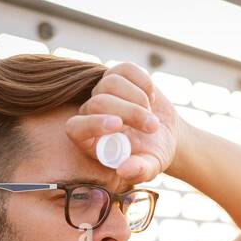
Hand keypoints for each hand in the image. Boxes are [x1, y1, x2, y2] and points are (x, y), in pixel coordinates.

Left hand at [65, 61, 185, 182]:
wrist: (165, 133)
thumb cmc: (152, 153)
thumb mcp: (150, 166)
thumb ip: (139, 171)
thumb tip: (125, 170)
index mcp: (90, 140)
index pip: (75, 127)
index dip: (92, 123)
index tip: (119, 125)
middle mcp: (91, 113)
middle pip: (98, 102)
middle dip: (130, 112)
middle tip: (153, 127)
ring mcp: (103, 90)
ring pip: (111, 82)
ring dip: (139, 99)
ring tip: (152, 117)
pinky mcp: (118, 74)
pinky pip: (126, 69)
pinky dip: (144, 82)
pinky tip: (151, 98)